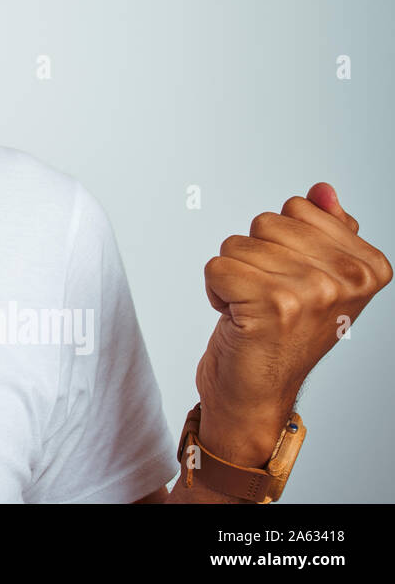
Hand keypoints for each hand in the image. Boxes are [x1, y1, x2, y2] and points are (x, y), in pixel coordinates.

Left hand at [195, 183, 391, 464]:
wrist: (256, 393)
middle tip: (267, 297)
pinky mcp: (270, 306)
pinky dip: (214, 290)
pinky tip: (236, 318)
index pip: (298, 207)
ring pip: (238, 243)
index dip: (280, 241)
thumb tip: (323, 190)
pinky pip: (216, 266)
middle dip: (253, 256)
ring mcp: (311, 292)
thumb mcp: (314, 278)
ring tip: (253, 308)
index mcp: (368, 266)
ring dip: (233, 274)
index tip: (291, 280)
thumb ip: (324, 230)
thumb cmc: (282, 334)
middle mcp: (347, 279)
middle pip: (267, 222)